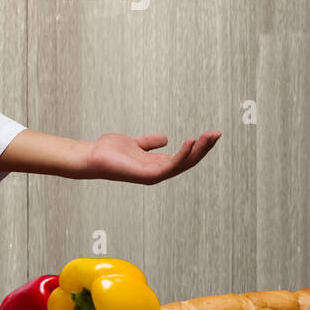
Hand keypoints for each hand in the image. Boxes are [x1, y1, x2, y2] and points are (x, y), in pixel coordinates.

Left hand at [82, 130, 220, 184]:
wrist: (92, 156)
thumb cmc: (110, 151)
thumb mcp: (135, 143)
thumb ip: (149, 142)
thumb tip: (166, 138)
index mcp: (157, 164)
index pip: (184, 156)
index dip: (198, 146)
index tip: (211, 134)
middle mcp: (159, 171)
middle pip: (188, 160)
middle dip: (204, 148)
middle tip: (217, 134)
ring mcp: (155, 174)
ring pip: (184, 163)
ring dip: (198, 150)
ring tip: (209, 136)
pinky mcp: (148, 175)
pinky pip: (170, 165)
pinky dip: (182, 154)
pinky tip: (190, 141)